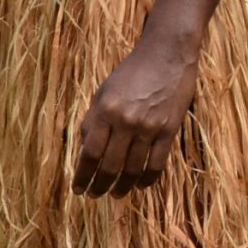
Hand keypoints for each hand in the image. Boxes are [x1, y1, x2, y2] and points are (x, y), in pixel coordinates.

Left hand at [73, 42, 198, 197]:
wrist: (167, 53)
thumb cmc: (132, 71)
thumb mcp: (104, 90)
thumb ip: (93, 120)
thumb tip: (84, 150)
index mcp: (106, 110)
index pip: (89, 153)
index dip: (83, 175)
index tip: (78, 189)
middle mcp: (126, 121)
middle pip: (110, 166)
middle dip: (100, 186)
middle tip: (95, 195)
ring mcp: (150, 127)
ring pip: (133, 169)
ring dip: (122, 187)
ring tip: (116, 194)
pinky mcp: (170, 129)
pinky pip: (157, 163)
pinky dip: (147, 179)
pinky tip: (139, 185)